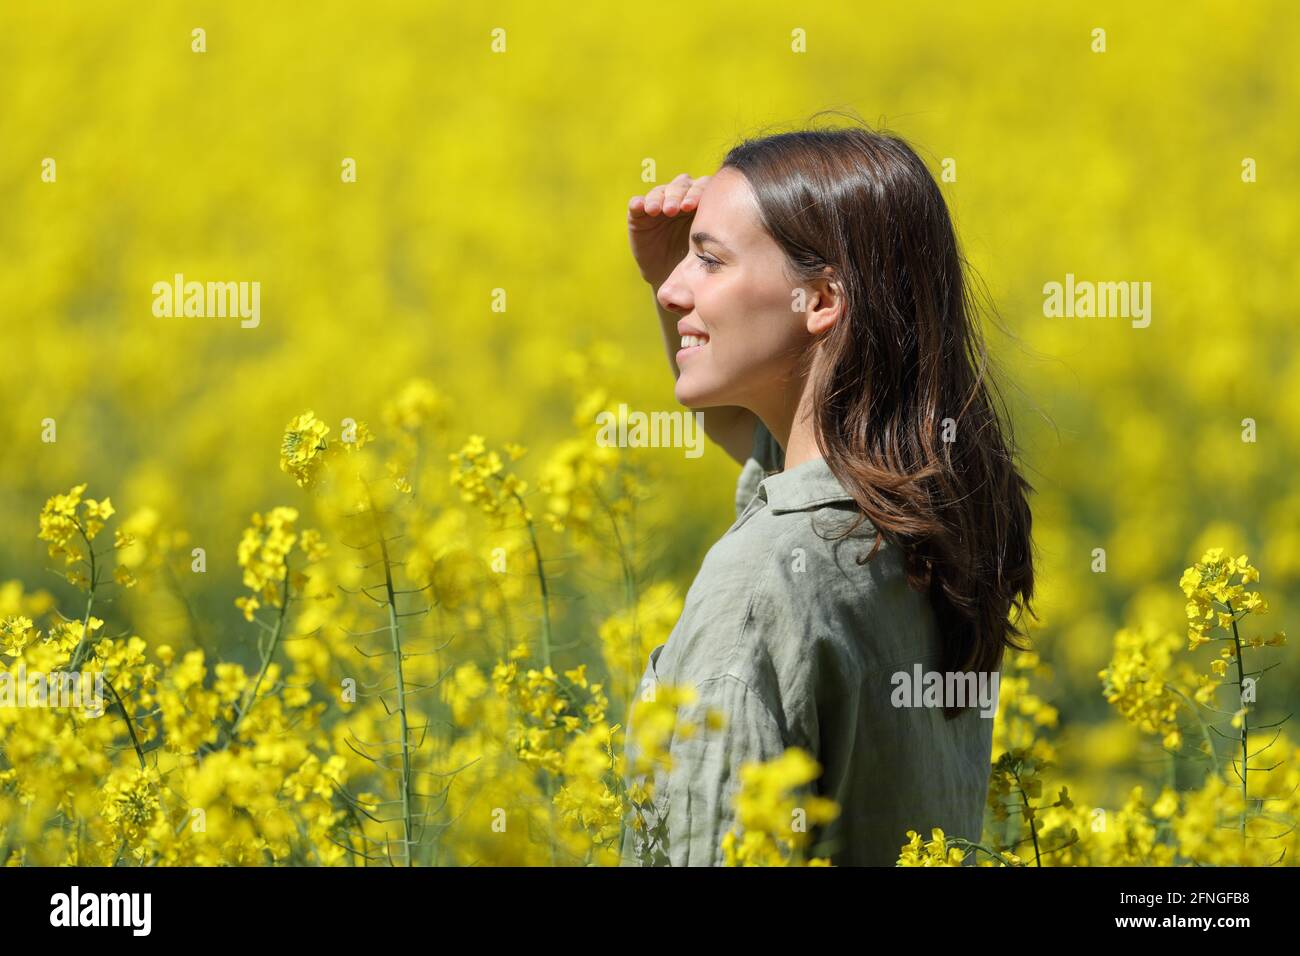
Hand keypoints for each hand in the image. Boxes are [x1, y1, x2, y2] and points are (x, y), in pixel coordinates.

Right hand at [627, 172, 710, 287]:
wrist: (670, 276)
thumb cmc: (694, 261)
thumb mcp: (708, 248)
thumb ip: (718, 235)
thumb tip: (739, 229)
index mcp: (700, 201)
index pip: (701, 187)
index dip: (697, 193)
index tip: (693, 207)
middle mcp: (680, 198)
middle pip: (680, 186)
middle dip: (677, 195)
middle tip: (674, 210)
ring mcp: (659, 204)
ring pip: (659, 192)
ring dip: (658, 198)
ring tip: (656, 210)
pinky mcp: (639, 214)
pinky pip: (637, 203)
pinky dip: (638, 203)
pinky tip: (640, 206)